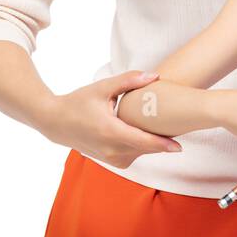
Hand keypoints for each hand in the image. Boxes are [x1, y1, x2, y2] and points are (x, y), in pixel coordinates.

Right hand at [40, 70, 183, 168]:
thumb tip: (155, 76)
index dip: (163, 145)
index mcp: (110, 131)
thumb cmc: (79, 102)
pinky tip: (148, 132)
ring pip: (141, 152)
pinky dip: (142, 145)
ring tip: (167, 127)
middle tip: (182, 127)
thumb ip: (129, 80)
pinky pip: (134, 155)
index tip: (180, 146)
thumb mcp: (102, 87)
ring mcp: (110, 158)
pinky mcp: (110, 161)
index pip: (143, 142)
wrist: (55, 123)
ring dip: (153, 143)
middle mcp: (110, 149)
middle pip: (146, 149)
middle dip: (164, 141)